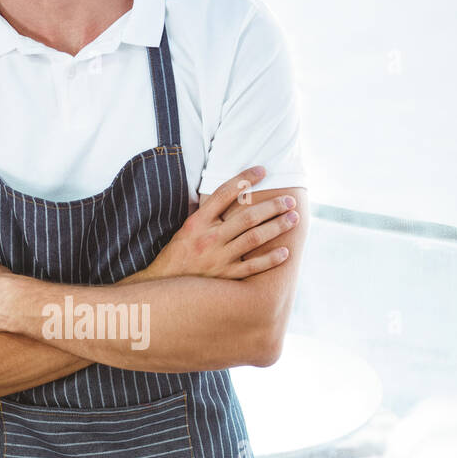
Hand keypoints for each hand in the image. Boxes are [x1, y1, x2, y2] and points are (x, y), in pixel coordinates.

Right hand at [142, 166, 297, 280]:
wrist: (163, 287)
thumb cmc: (177, 255)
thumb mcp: (186, 229)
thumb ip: (208, 214)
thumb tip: (233, 195)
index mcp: (197, 222)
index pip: (224, 193)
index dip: (245, 179)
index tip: (263, 170)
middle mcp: (209, 238)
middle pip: (247, 216)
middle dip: (272, 206)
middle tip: (290, 200)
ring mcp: (218, 259)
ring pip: (254, 239)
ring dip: (277, 227)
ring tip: (294, 218)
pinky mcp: (224, 277)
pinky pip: (252, 268)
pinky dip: (270, 260)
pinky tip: (285, 252)